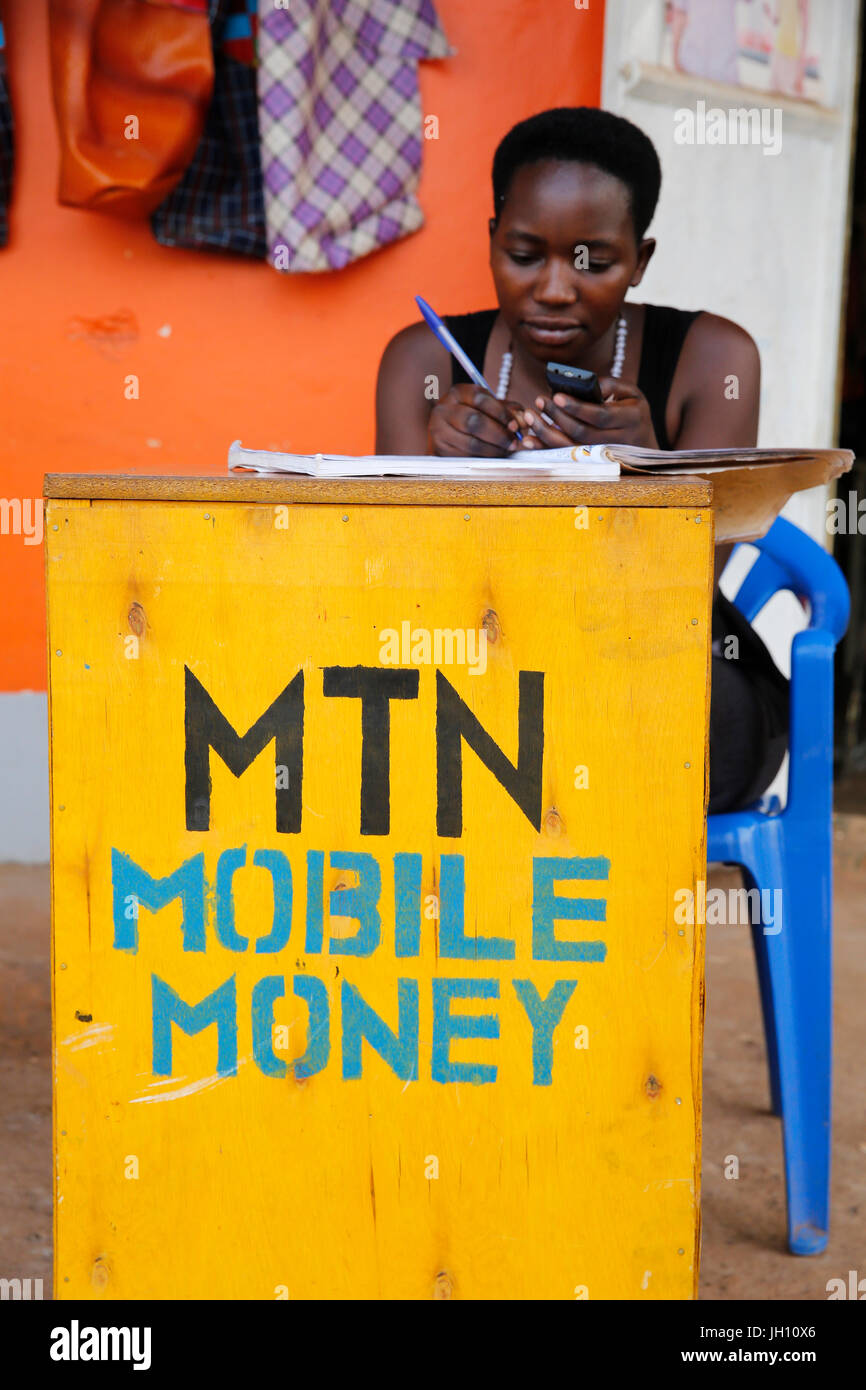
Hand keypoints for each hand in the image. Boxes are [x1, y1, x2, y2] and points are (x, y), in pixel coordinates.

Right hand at [428, 385, 524, 456]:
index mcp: (458, 393)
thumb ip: (508, 411)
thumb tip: (524, 421)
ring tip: (507, 450)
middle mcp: (444, 409)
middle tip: (513, 442)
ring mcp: (439, 430)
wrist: (446, 432)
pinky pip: (465, 457)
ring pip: (470, 443)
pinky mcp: (439, 449)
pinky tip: (494, 456)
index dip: (501, 413)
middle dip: (498, 434)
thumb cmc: (473, 416)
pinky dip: (483, 458)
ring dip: (493, 449)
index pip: (480, 398)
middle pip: (474, 421)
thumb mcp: (489, 407)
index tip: (515, 426)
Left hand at [516, 376, 659, 449]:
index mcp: (631, 419)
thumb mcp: (631, 393)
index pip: (600, 415)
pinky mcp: (591, 464)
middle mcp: (619, 441)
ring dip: (546, 433)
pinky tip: (529, 440)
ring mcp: (604, 456)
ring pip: (571, 448)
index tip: (557, 396)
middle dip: (557, 417)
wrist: (644, 446)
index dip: (577, 407)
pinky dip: (545, 449)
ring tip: (529, 416)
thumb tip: (582, 386)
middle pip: (582, 432)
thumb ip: (610, 384)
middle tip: (539, 401)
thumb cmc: (634, 412)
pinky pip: (565, 458)